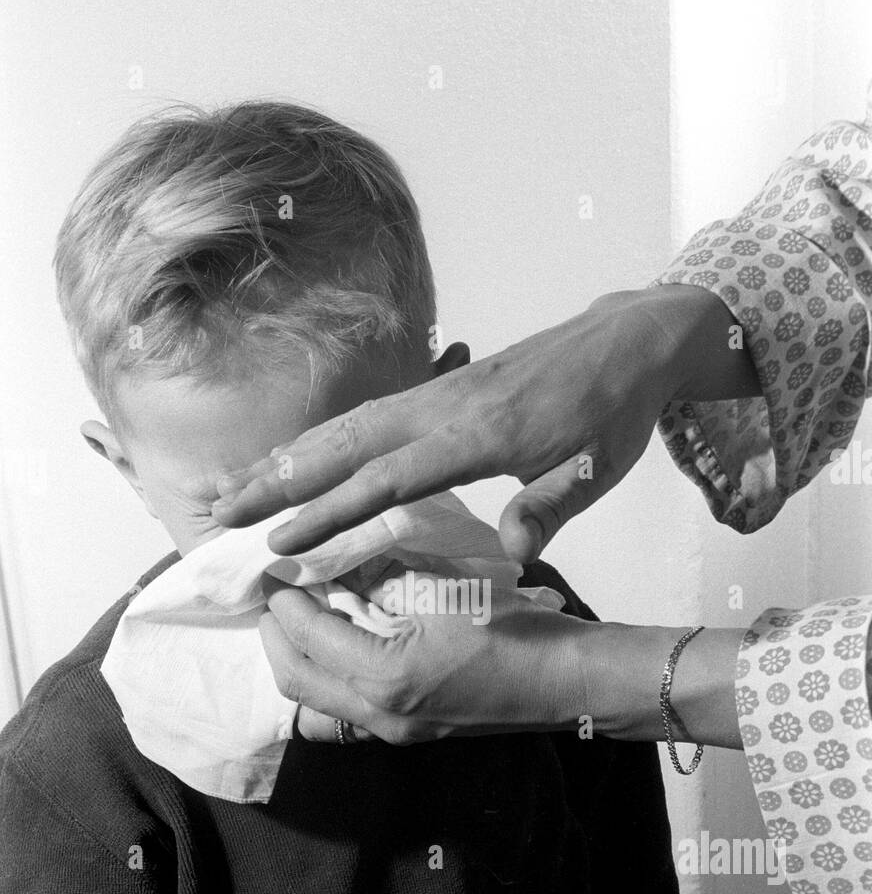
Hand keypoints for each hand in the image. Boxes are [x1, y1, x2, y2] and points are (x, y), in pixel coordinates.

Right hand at [213, 289, 690, 561]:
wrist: (628, 341)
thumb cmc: (615, 411)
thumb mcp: (598, 468)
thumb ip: (549, 507)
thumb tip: (513, 552)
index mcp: (481, 434)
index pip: (391, 480)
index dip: (333, 512)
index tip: (284, 542)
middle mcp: (444, 408)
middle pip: (346, 446)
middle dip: (279, 482)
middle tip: (222, 515)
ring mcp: (436, 394)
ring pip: (346, 428)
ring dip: (287, 459)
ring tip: (234, 489)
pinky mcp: (438, 390)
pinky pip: (365, 418)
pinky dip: (321, 442)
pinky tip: (294, 461)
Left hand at [257, 579, 588, 744]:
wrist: (570, 682)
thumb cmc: (517, 630)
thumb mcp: (445, 589)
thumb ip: (386, 575)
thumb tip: (344, 560)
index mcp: (384, 678)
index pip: (307, 635)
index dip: (284, 598)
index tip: (276, 568)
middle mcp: (379, 716)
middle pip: (295, 681)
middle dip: (275, 636)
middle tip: (276, 596)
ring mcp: (395, 734)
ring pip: (316, 705)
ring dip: (298, 663)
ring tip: (300, 622)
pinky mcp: (411, 735)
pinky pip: (345, 714)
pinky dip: (328, 682)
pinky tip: (339, 650)